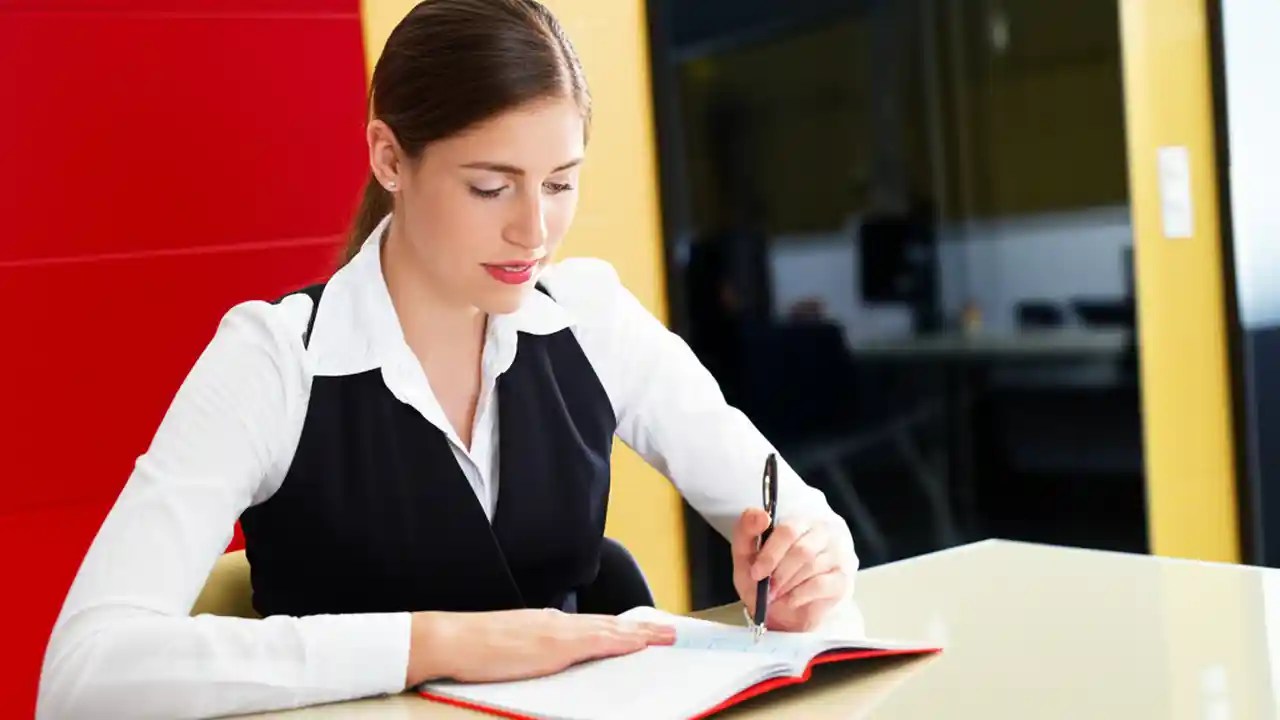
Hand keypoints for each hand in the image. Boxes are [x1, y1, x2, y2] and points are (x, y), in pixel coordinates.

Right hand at [406, 608, 675, 685]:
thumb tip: (553, 658)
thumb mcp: (513, 646)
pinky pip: (596, 642)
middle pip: (610, 626)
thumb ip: (537, 650)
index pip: (596, 626)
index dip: (625, 629)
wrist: (450, 639)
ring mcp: (557, 632)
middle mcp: (557, 623)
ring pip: (610, 630)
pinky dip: (621, 641)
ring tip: (667, 637)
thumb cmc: (474, 648)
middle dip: (642, 630)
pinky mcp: (553, 645)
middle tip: (672, 632)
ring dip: (641, 634)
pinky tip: (638, 643)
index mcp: (548, 625)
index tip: (647, 632)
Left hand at [732, 508, 848, 631]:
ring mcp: (839, 555)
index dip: (770, 553)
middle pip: (802, 550)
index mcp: (801, 520)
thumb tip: (759, 514)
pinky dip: (801, 595)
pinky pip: (822, 585)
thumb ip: (747, 530)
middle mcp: (825, 532)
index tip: (756, 572)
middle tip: (767, 589)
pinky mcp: (843, 579)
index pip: (788, 530)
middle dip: (779, 573)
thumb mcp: (746, 553)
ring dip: (788, 585)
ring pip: (812, 567)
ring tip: (777, 594)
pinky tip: (791, 600)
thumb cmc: (765, 576)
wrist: (780, 611)